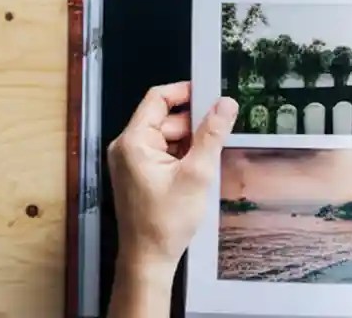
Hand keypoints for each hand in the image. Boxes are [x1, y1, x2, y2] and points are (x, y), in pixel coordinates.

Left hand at [107, 82, 237, 278]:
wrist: (149, 259)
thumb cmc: (163, 223)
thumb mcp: (197, 173)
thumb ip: (212, 134)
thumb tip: (225, 105)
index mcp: (134, 142)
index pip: (157, 98)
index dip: (185, 92)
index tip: (209, 93)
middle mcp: (127, 147)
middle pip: (166, 118)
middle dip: (193, 126)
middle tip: (216, 138)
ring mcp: (131, 161)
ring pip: (167, 136)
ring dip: (189, 144)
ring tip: (202, 167)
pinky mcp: (139, 173)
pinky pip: (163, 152)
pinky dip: (182, 157)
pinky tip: (194, 175)